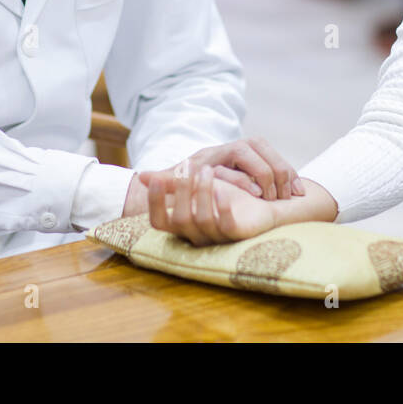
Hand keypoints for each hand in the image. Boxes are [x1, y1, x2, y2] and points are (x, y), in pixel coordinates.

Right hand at [147, 166, 277, 245]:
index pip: (158, 222)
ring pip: (203, 219)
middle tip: (188, 167)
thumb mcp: (197, 185)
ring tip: (208, 169)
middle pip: (180, 219)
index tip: (157, 178)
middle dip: (182, 190)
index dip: (154, 202)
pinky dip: (221, 207)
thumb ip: (173, 182)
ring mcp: (216, 237)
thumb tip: (142, 175)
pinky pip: (226, 226)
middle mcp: (196, 234)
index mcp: (183, 224)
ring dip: (203, 191)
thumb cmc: (226, 196)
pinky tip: (221, 189)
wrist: (260, 204)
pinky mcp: (237, 234)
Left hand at [170, 137, 304, 200]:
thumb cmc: (185, 182)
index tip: (262, 195)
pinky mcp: (259, 160)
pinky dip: (290, 176)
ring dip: (286, 174)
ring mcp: (248, 151)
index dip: (254, 173)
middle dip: (275, 172)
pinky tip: (298, 192)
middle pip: (262, 148)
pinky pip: (280, 163)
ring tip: (294, 196)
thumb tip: (141, 176)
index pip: (242, 151)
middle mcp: (233, 148)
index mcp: (216, 152)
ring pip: (273, 155)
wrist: (193, 175)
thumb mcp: (176, 182)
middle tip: (280, 197)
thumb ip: (165, 181)